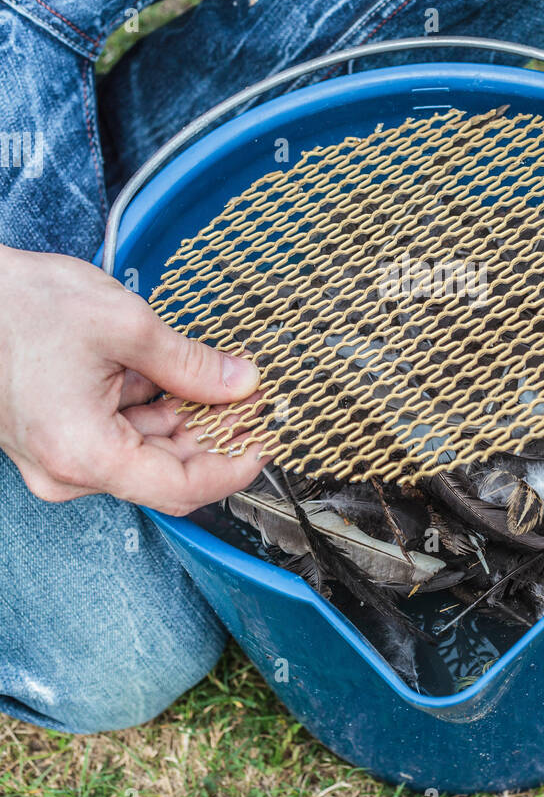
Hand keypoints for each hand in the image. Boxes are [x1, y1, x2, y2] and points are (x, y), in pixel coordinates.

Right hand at [0, 246, 265, 513]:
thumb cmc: (19, 307)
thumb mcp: (124, 325)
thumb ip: (190, 363)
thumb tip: (241, 383)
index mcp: (85, 455)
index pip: (183, 490)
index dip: (235, 469)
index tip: (265, 441)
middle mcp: (68, 471)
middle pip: (165, 473)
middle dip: (214, 438)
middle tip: (252, 401)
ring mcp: (58, 459)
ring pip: (143, 454)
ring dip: (184, 422)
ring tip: (221, 383)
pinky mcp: (53, 439)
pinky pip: (116, 437)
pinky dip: (150, 412)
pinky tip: (175, 380)